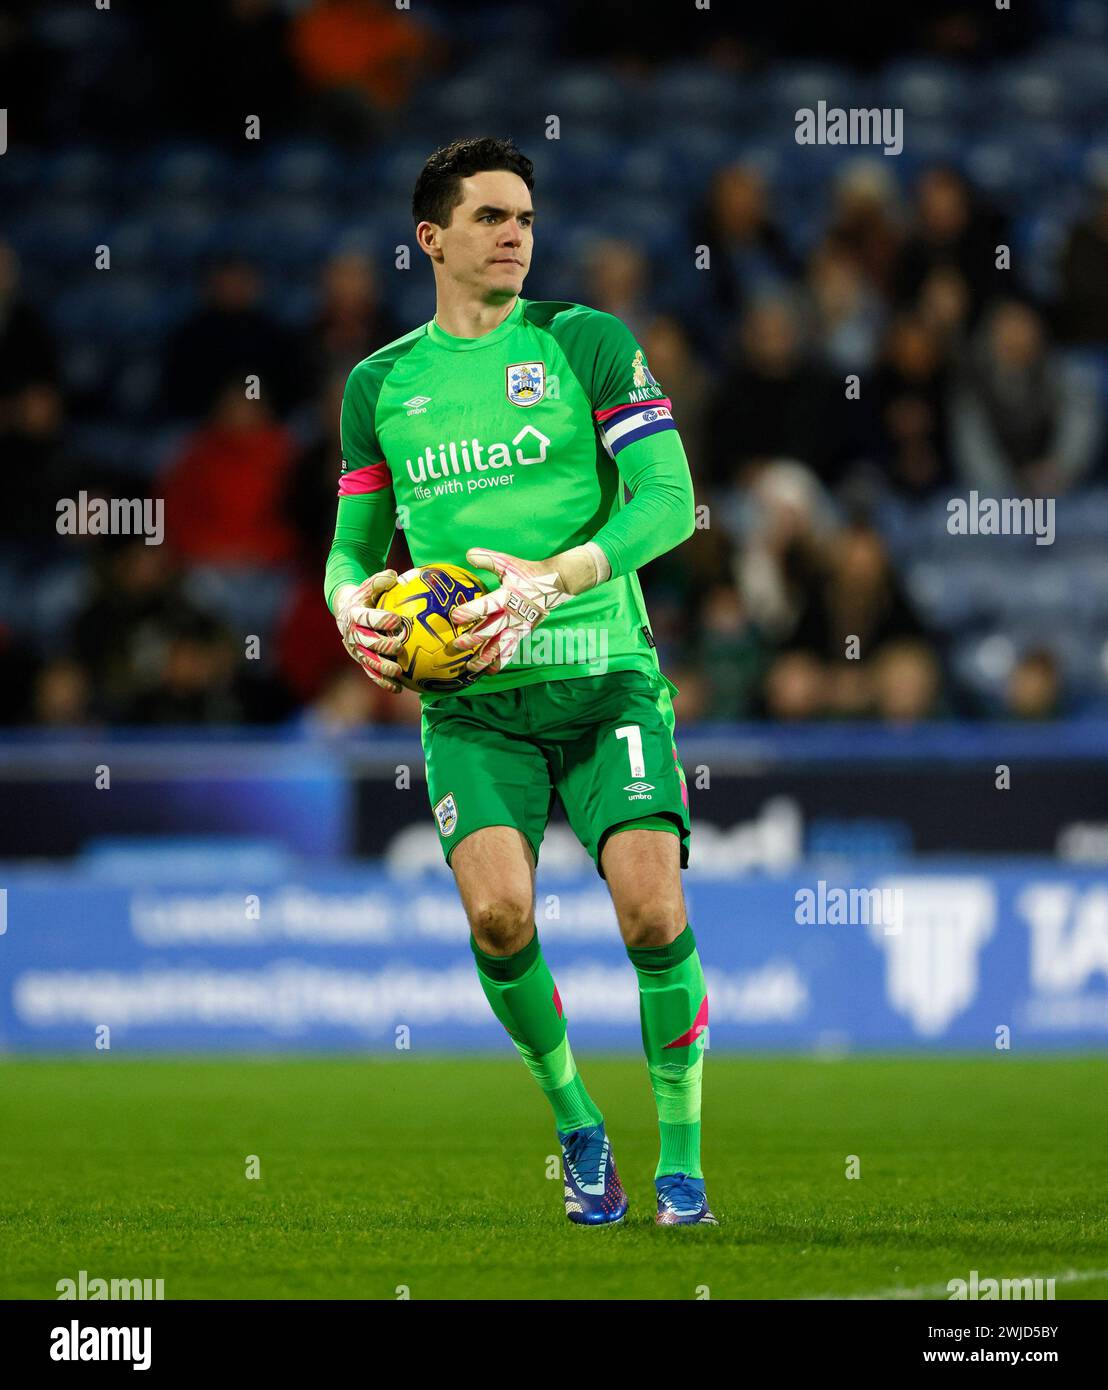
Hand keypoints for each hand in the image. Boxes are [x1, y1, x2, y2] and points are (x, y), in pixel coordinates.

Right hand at [334, 571, 405, 692]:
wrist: (345, 610)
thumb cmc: (365, 596)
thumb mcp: (368, 585)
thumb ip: (379, 581)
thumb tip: (393, 576)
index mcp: (354, 614)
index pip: (366, 617)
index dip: (380, 619)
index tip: (396, 620)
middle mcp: (352, 633)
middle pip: (366, 642)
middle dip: (382, 646)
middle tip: (398, 647)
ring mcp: (356, 649)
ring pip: (368, 660)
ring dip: (383, 668)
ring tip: (398, 672)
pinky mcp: (361, 659)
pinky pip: (371, 672)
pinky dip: (383, 681)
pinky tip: (399, 689)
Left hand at [449, 548, 571, 673]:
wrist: (554, 585)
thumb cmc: (527, 572)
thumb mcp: (508, 563)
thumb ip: (488, 559)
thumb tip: (468, 554)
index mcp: (508, 597)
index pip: (487, 606)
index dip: (471, 612)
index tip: (455, 616)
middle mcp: (513, 615)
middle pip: (491, 631)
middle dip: (473, 639)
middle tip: (456, 645)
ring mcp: (518, 627)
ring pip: (500, 646)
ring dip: (484, 658)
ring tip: (470, 666)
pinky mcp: (522, 634)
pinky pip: (509, 651)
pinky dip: (499, 662)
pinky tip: (488, 671)